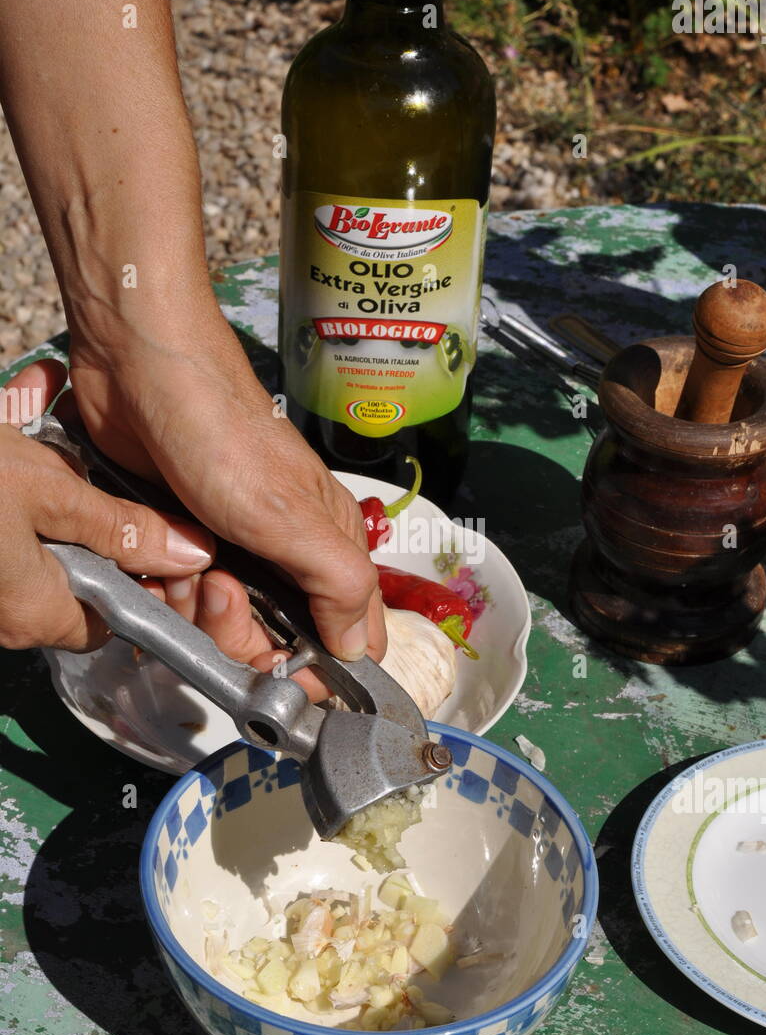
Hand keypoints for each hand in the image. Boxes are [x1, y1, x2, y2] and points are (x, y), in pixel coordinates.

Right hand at [0, 360, 213, 651]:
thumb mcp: (46, 488)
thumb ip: (119, 527)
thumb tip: (189, 554)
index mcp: (36, 612)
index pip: (114, 619)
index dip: (140, 575)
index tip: (145, 525)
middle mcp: (2, 619)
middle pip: (72, 578)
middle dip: (81, 515)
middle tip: (72, 462)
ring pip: (30, 544)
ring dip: (39, 487)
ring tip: (29, 427)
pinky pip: (3, 527)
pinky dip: (10, 482)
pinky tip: (10, 428)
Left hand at [66, 303, 386, 666]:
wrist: (139, 370)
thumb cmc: (223, 433)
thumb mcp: (290, 515)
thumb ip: (337, 585)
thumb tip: (358, 652)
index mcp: (330, 545)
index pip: (347, 636)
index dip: (317, 665)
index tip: (282, 663)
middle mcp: (285, 554)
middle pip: (273, 641)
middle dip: (240, 633)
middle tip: (215, 587)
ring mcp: (230, 550)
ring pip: (218, 626)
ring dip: (193, 610)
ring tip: (179, 564)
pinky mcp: (180, 543)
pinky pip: (175, 600)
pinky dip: (160, 592)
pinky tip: (152, 563)